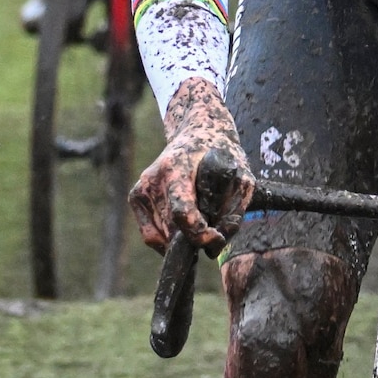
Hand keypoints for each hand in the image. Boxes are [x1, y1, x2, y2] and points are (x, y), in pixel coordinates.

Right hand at [129, 78, 253, 252]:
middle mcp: (153, 179)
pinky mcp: (135, 197)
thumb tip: (216, 244)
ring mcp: (141, 188)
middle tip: (213, 234)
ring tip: (200, 225)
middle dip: (194, 239)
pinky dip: (168, 239)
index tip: (216, 239)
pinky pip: (150, 234)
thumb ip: (234, 209)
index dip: (199, 233)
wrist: (198, 132)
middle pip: (171, 229)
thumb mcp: (241, 176)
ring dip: (182, 241)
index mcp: (177, 168)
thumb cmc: (222, 155)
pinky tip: (184, 229)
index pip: (182, 211)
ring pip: (160, 236)